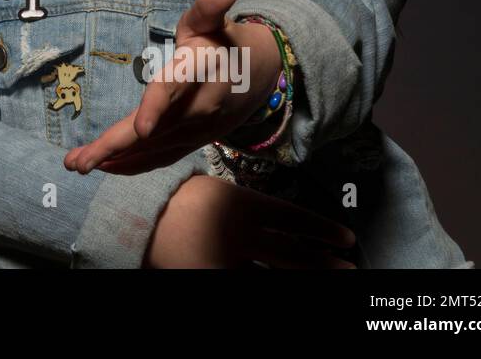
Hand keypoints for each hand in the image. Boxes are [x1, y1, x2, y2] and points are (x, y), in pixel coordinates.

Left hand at [64, 0, 281, 175]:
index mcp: (198, 71)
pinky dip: (132, 165)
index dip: (157, 108)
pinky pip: (160, 158)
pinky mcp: (192, 142)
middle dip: (115, 146)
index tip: (140, 128)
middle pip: (153, 130)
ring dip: (114, 160)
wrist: (260, 76)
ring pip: (152, 149)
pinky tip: (104, 167)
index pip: (174, 89)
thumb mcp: (212, 21)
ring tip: (77, 165)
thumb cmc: (222, 41)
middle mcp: (197, 106)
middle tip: (79, 162)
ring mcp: (195, 130)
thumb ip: (210, 6)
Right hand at [144, 174, 356, 267]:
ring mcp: (229, 256)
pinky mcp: (214, 273)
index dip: (320, 228)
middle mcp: (241, 232)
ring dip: (309, 276)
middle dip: (324, 262)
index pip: (291, 217)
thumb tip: (270, 221)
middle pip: (292, 252)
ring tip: (337, 278)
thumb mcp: (208, 193)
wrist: (129, 214)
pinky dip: (272, 287)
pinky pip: (250, 283)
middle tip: (351, 269)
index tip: (346, 236)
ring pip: (277, 271)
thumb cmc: (165, 196)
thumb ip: (239, 208)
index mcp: (239, 203)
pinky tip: (293, 285)